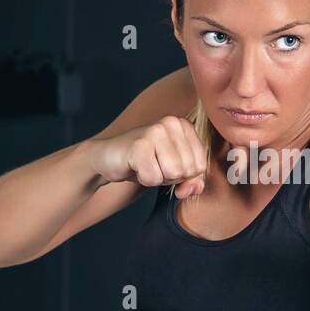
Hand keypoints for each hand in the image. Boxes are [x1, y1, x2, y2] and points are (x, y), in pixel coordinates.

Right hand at [86, 115, 207, 198]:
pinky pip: (154, 178)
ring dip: (158, 178)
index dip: (184, 175)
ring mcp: (155, 131)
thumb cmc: (144, 162)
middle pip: (188, 170)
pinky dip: (144, 179)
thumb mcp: (174, 172)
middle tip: (153, 165)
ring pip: (174, 173)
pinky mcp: (139, 144)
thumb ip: (193, 181)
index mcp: (184, 126)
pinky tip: (135, 167)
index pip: (201, 166)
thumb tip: (194, 188)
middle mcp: (172, 123)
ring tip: (146, 165)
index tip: (166, 165)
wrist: (108, 158)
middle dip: (170, 177)